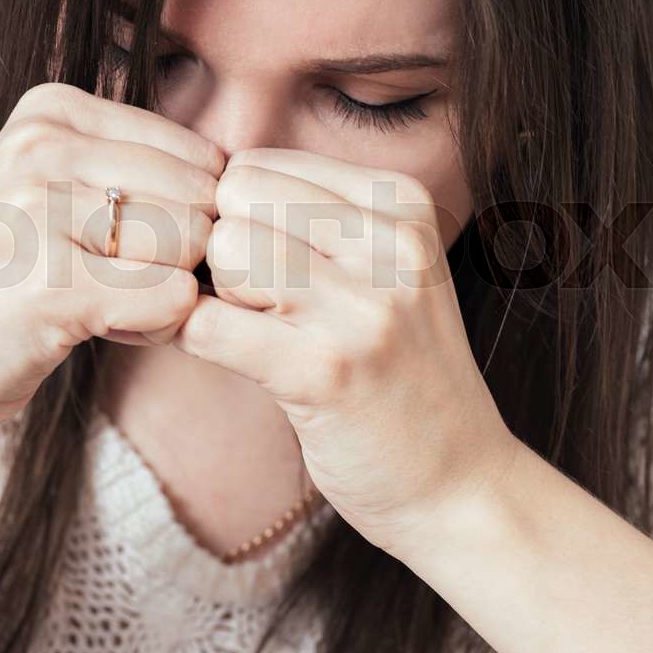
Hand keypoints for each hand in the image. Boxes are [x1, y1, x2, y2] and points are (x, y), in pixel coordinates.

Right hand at [0, 82, 222, 458]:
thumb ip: (136, 168)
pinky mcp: (50, 282)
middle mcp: (42, 144)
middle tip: (106, 284)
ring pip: (192, 247)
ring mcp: (40, 209)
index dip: (181, 217)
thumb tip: (251, 176)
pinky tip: (87, 330)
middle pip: (203, 200)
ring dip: (162, 295)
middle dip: (176, 258)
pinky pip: (174, 301)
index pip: (199, 155)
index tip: (111, 247)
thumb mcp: (49, 192)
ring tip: (92, 303)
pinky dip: (150, 331)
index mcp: (51, 109)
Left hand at [168, 146, 519, 559]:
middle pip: (237, 198)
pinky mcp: (325, 373)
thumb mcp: (385, 272)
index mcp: (403, 204)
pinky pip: (207, 325)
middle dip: (224, 251)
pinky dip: (192, 340)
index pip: (259, 166)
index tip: (260, 271)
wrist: (460, 485)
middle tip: (254, 307)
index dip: (237, 219)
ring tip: (258, 334)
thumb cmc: (401, 374)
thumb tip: (200, 178)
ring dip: (216, 295)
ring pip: (224, 250)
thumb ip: (312, 219)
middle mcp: (391, 244)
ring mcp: (363, 307)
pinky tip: (231, 362)